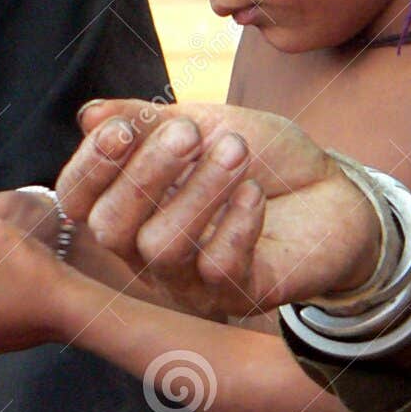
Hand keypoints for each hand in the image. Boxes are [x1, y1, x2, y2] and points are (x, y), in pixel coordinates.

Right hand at [61, 100, 380, 313]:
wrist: (332, 188)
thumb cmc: (260, 156)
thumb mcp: (204, 123)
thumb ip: (147, 120)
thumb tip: (89, 115)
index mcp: (130, 204)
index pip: (78, 201)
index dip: (89, 167)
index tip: (121, 129)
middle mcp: (146, 249)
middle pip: (112, 228)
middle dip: (145, 175)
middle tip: (190, 133)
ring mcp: (189, 279)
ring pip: (162, 248)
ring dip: (200, 191)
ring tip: (237, 152)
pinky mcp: (238, 296)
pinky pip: (218, 268)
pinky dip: (236, 223)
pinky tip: (255, 193)